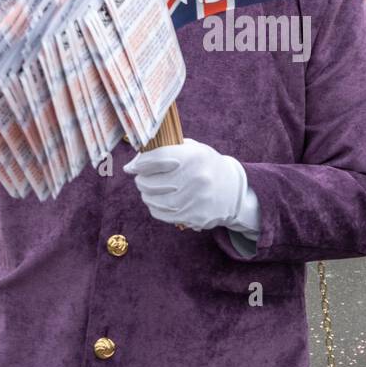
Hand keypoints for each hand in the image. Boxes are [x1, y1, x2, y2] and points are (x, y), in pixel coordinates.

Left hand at [123, 138, 257, 232]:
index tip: (134, 166)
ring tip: (150, 190)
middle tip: (142, 179)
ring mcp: (195, 200)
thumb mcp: (192, 149)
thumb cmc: (206, 166)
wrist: (234, 191)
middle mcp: (195, 178)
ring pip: (153, 200)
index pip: (154, 158)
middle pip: (150, 182)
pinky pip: (162, 214)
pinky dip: (155, 208)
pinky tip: (159, 202)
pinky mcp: (194, 217)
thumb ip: (163, 151)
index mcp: (193, 156)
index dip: (139, 163)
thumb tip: (131, 166)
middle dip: (141, 180)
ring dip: (146, 195)